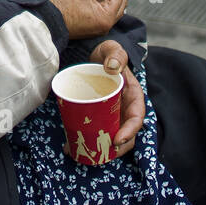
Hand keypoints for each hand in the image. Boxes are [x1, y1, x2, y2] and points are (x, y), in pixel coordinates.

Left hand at [89, 40, 144, 158]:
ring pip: (109, 137)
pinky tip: (69, 146)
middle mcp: (125, 110)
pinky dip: (85, 141)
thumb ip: (115, 54)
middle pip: (125, 135)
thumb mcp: (113, 50)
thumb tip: (112, 67)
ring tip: (79, 153)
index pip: (136, 119)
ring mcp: (112, 115)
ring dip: (98, 150)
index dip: (129, 132)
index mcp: (133, 97)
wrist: (96, 57)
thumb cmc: (108, 54)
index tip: (117, 140)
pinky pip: (95, 132)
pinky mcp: (99, 117)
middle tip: (99, 155)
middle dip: (114, 149)